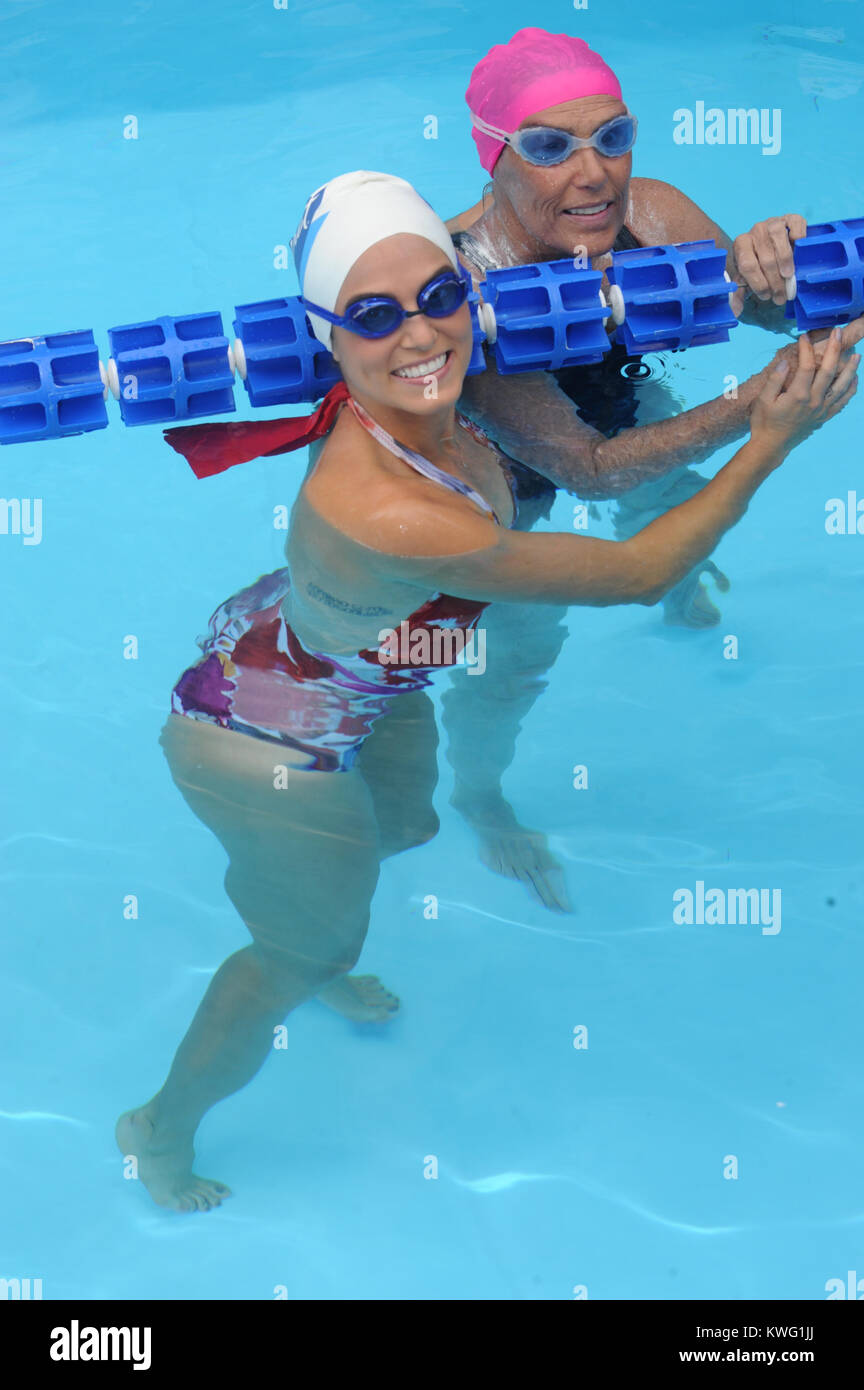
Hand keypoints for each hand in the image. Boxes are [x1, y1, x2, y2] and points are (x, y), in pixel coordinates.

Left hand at [730, 214, 806, 313]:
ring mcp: (773, 222)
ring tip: (789, 277)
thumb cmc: (758, 263)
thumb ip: (739, 293)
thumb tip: (736, 312)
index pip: (747, 265)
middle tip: (781, 296)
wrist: (771, 242)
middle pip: (765, 258)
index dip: (758, 283)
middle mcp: (756, 231)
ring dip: (786, 261)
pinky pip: (795, 223)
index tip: (766, 296)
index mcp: (741, 244)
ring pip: (778, 239)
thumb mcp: (746, 278)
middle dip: (774, 281)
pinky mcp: (789, 218)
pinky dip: (798, 235)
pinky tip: (799, 248)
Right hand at [750, 328, 858, 452]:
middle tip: (838, 333)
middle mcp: (814, 401)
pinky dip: (850, 390)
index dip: (806, 349)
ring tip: (857, 355)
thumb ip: (775, 380)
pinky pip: (842, 402)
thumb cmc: (764, 422)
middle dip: (834, 349)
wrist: (771, 446)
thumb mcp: (763, 400)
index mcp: (798, 395)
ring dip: (850, 369)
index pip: (807, 366)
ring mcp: (822, 410)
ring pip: (841, 385)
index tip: (804, 337)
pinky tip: (855, 379)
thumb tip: (786, 361)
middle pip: (829, 370)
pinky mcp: (825, 417)